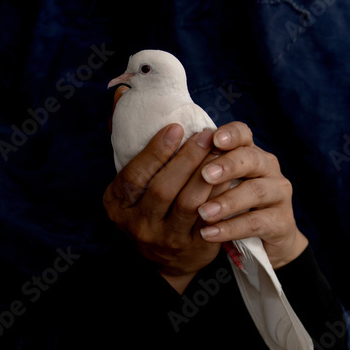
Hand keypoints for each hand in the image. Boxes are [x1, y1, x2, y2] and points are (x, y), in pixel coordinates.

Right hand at [104, 85, 231, 292]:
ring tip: (221, 150)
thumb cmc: (146, 205)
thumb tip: (122, 90)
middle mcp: (137, 225)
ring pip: (189, 204)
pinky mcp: (193, 249)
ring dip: (207, 174)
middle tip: (206, 134)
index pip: (134, 176)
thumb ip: (128, 138)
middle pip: (162, 189)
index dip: (156, 152)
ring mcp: (165, 240)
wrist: (163, 259)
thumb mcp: (130, 181)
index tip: (176, 128)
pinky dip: (221, 195)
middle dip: (186, 159)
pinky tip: (232, 175)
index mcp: (117, 205)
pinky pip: (210, 218)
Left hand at [195, 122, 307, 269]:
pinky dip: (231, 228)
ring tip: (202, 212)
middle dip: (227, 165)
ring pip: (256, 191)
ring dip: (227, 201)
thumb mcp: (216, 183)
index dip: (230, 134)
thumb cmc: (232, 204)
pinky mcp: (281, 222)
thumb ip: (201, 167)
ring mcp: (278, 194)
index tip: (213, 138)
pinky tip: (208, 233)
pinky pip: (256, 223)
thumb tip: (168, 149)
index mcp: (248, 152)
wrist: (265, 240)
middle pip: (251, 159)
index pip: (243, 134)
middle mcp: (267, 168)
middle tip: (205, 174)